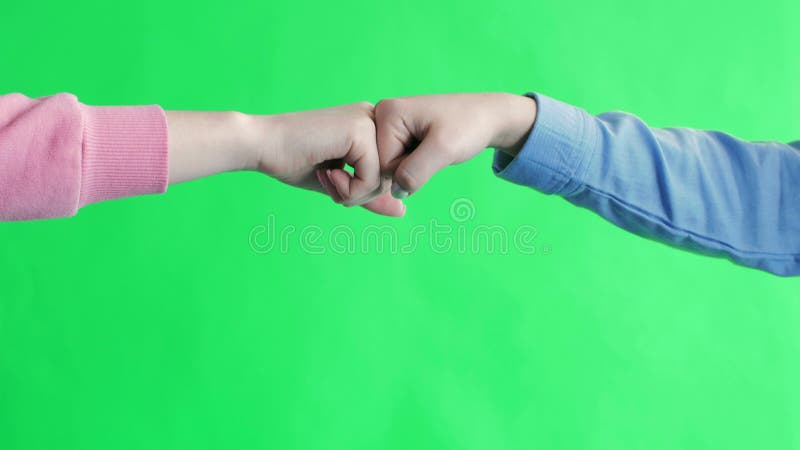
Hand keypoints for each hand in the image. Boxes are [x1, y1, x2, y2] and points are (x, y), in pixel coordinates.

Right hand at [167, 103, 404, 216]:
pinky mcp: (360, 132)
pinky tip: (326, 175)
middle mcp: (374, 118)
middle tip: (330, 182)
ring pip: (386, 179)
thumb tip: (402, 211)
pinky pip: (373, 178)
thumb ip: (369, 194)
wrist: (262, 144)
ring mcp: (368, 122)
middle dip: (362, 193)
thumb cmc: (293, 161)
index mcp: (370, 126)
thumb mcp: (339, 183)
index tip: (334, 180)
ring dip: (354, 193)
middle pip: (393, 175)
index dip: (365, 189)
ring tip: (327, 179)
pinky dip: (349, 189)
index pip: (391, 172)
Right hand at [372, 93, 536, 197]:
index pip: (382, 163)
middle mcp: (382, 115)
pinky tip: (429, 151)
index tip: (432, 153)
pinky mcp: (398, 133)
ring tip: (432, 150)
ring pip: (390, 166)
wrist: (488, 117)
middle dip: (408, 169)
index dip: (407, 170)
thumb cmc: (469, 126)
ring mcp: (389, 124)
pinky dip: (414, 164)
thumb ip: (415, 172)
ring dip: (413, 167)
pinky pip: (397, 161)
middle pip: (382, 164)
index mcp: (387, 112)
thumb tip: (395, 192)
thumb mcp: (444, 149)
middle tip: (433, 152)